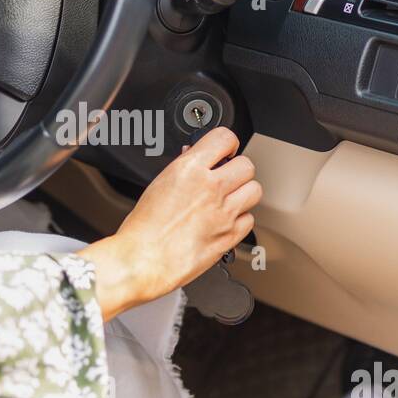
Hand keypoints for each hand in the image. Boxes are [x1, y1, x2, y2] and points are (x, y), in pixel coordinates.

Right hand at [78, 127, 260, 321]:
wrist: (143, 260)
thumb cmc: (143, 228)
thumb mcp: (159, 184)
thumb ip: (184, 168)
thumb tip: (196, 158)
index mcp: (190, 169)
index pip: (225, 138)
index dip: (227, 144)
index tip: (226, 151)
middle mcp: (211, 188)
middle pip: (247, 165)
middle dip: (237, 170)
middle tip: (226, 178)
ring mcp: (224, 213)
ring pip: (254, 191)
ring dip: (243, 193)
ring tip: (228, 200)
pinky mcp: (230, 236)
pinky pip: (249, 220)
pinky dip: (240, 220)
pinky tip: (224, 222)